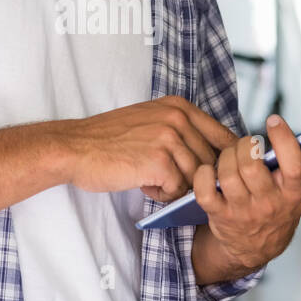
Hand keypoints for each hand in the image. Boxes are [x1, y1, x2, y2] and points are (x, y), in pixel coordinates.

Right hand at [63, 96, 238, 201]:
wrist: (76, 147)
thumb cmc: (109, 139)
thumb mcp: (151, 120)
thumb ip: (181, 130)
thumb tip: (213, 157)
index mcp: (179, 107)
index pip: (222, 136)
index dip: (224, 160)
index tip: (217, 174)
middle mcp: (178, 118)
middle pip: (210, 162)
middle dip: (192, 177)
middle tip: (163, 175)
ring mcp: (169, 139)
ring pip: (195, 178)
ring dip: (174, 186)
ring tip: (149, 177)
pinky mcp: (159, 162)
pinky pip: (177, 190)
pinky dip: (161, 193)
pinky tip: (142, 183)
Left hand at [191, 114, 300, 272]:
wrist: (256, 246)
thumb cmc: (286, 202)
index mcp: (294, 191)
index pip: (292, 164)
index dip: (283, 140)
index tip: (275, 120)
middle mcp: (268, 203)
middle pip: (251, 164)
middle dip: (246, 145)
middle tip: (249, 143)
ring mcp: (242, 211)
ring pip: (227, 173)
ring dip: (226, 156)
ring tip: (233, 154)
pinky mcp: (218, 214)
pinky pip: (204, 189)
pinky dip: (203, 174)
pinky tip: (210, 170)